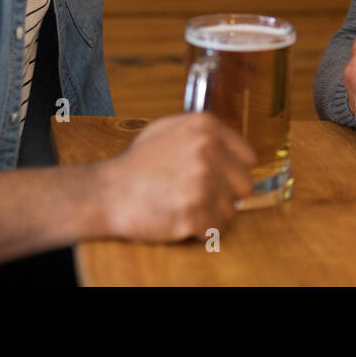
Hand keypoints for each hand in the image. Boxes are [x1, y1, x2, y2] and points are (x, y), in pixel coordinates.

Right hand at [94, 113, 256, 241]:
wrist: (107, 192)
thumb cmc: (138, 164)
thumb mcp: (169, 129)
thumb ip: (204, 133)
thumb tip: (233, 147)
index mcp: (205, 126)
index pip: (248, 158)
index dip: (232, 172)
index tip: (218, 179)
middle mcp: (207, 149)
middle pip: (244, 185)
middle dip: (225, 195)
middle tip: (197, 195)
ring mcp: (201, 181)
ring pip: (230, 210)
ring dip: (211, 214)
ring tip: (183, 205)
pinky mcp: (194, 211)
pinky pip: (215, 229)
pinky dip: (200, 230)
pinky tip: (179, 218)